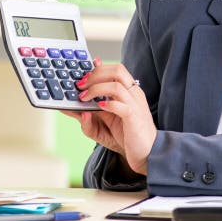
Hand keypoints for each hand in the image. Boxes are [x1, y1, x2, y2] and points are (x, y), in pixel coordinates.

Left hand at [67, 58, 156, 174]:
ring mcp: (135, 105)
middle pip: (117, 70)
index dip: (97, 69)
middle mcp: (133, 93)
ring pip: (116, 86)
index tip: (83, 77)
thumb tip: (74, 102)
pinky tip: (99, 108)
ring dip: (96, 89)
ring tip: (84, 97)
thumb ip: (92, 109)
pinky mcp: (134, 118)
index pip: (116, 69)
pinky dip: (108, 104)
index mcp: (129, 90)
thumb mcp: (106, 121)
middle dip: (95, 75)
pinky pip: (122, 106)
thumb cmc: (128, 135)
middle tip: (81, 86)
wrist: (147, 152)